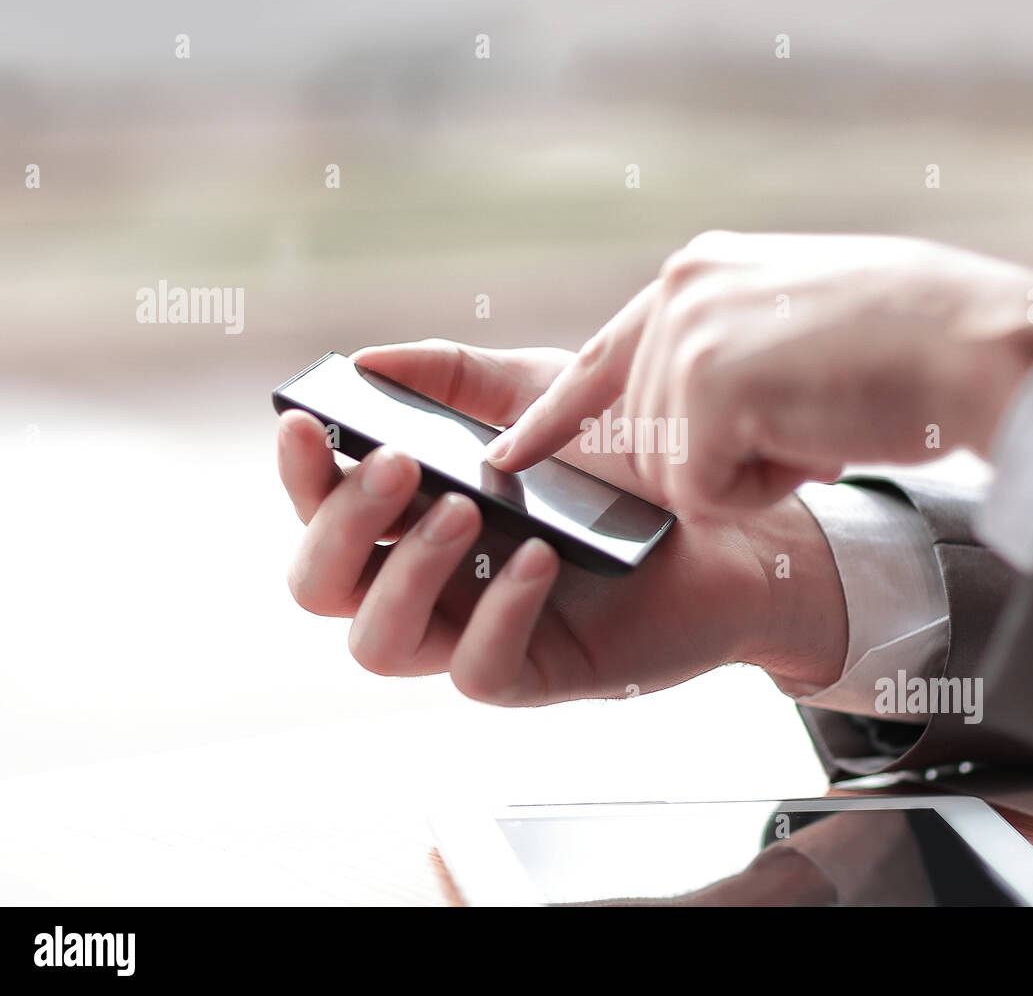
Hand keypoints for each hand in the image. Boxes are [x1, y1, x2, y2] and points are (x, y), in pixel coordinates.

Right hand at [277, 340, 848, 702]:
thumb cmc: (624, 461)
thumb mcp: (537, 399)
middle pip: (321, 586)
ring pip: (378, 644)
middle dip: (340, 525)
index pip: (321, 512)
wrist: (729, 522)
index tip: (307, 420)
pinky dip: (498, 610)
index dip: (302, 474)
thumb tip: (365, 359)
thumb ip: (453, 378)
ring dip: (406, 572)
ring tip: (465, 509)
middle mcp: (429, 583)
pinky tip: (540, 555)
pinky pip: (478, 671)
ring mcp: (475, 632)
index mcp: (412, 519)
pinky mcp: (536, 673)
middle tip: (397, 463)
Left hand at [485, 232, 1032, 514]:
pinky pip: (704, 495)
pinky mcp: (705, 388)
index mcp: (700, 273)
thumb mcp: (797, 326)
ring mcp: (686, 336)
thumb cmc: (915, 344)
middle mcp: (678, 293)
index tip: (507, 457)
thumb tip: (685, 419)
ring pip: (676, 473)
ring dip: (751, 476)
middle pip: (641, 437)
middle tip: (806, 429)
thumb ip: (726, 353)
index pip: (600, 359)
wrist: (981, 344)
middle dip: (716, 464)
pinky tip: (819, 443)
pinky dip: (766, 493)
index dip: (554, 419)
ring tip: (822, 425)